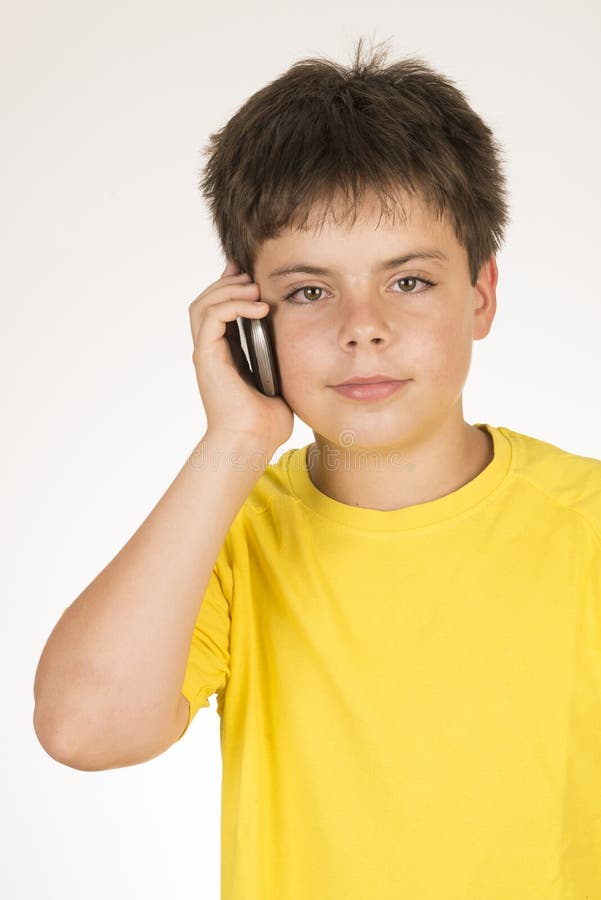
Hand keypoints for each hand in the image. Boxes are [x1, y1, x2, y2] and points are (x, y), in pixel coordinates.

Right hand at [188, 259, 293, 453]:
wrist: (251, 442)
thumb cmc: (266, 423)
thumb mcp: (280, 382)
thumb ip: (283, 362)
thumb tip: (305, 351)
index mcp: (225, 355)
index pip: (220, 310)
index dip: (233, 288)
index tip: (254, 275)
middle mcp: (211, 352)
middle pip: (207, 301)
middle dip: (228, 282)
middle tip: (252, 275)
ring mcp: (206, 354)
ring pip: (203, 304)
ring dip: (228, 289)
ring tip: (255, 288)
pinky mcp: (207, 356)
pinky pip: (212, 316)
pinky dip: (233, 304)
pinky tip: (259, 307)